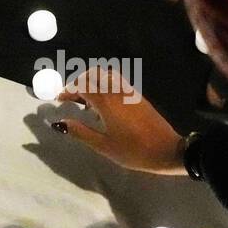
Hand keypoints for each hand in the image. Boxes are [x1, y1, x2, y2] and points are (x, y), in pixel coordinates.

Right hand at [53, 69, 186, 175]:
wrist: (167, 150)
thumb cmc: (134, 152)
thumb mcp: (104, 146)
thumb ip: (81, 132)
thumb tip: (60, 123)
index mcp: (107, 102)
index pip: (82, 86)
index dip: (68, 90)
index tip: (60, 100)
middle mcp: (117, 91)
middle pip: (93, 75)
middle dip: (79, 82)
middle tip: (71, 99)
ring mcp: (130, 91)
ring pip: (106, 75)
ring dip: (93, 82)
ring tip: (87, 101)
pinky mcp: (138, 96)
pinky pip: (117, 81)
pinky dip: (105, 85)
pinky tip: (104, 106)